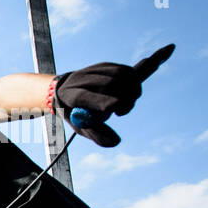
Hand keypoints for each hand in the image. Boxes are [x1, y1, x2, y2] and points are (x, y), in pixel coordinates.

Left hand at [54, 45, 173, 146]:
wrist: (63, 92)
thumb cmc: (74, 114)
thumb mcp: (82, 128)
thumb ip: (98, 135)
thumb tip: (116, 142)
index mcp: (70, 96)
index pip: (85, 97)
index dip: (101, 101)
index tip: (117, 107)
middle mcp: (80, 79)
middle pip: (109, 84)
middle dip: (124, 98)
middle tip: (121, 112)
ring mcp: (94, 70)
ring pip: (122, 74)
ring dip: (132, 90)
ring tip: (125, 104)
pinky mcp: (107, 65)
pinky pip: (129, 69)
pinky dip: (139, 77)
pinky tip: (145, 76)